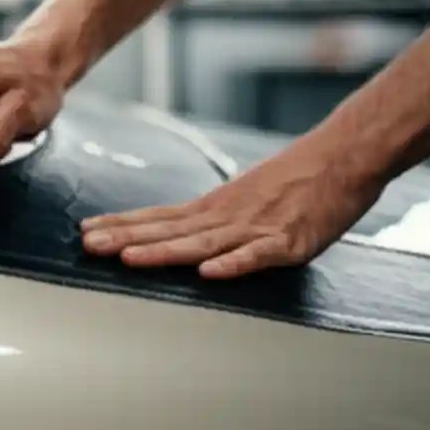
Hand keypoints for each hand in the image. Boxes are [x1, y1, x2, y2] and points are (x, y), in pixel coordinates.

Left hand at [79, 135, 385, 278]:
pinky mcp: (288, 241)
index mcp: (215, 207)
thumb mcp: (245, 198)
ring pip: (201, 244)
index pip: (159, 218)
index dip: (122, 226)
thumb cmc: (297, 179)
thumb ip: (214, 220)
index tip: (86, 230)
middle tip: (87, 245)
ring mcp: (255, 228)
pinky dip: (233, 264)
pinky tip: (208, 272)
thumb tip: (180, 234)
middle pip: (168, 230)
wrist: (343, 156)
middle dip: (125, 239)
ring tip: (129, 257)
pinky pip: (257, 256)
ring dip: (163, 252)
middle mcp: (226, 216)